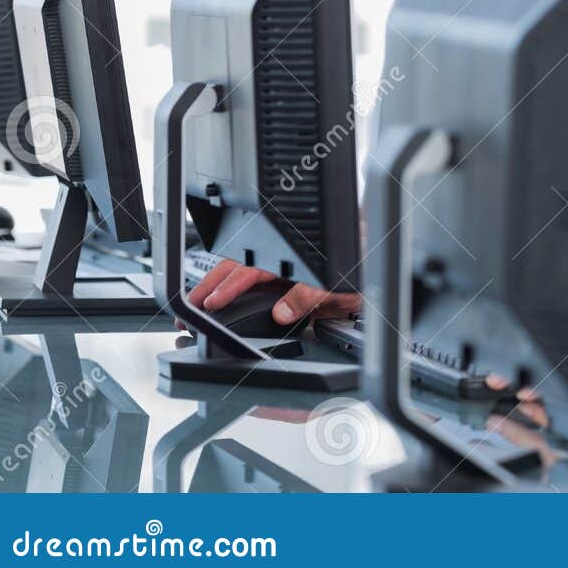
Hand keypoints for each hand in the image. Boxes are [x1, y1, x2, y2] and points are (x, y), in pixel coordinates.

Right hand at [185, 258, 361, 326]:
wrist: (381, 262)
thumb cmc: (365, 261)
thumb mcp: (340, 283)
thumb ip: (309, 295)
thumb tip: (281, 311)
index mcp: (292, 256)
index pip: (249, 270)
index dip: (227, 288)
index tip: (208, 304)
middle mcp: (284, 261)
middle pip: (236, 270)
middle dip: (208, 288)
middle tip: (185, 309)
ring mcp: (285, 271)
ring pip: (242, 276)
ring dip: (218, 290)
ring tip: (196, 308)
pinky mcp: (289, 284)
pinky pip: (256, 286)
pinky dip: (235, 294)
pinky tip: (223, 306)